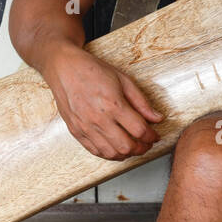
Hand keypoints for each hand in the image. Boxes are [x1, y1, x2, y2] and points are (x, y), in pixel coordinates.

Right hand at [44, 44, 164, 159]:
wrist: (64, 67)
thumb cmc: (93, 70)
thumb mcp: (124, 80)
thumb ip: (141, 102)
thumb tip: (157, 118)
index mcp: (113, 104)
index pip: (139, 130)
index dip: (151, 136)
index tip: (154, 135)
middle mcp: (98, 119)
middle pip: (126, 146)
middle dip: (142, 148)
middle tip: (146, 144)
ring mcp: (85, 127)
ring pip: (111, 153)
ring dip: (126, 154)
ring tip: (133, 147)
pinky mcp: (75, 131)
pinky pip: (95, 151)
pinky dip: (109, 154)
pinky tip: (116, 147)